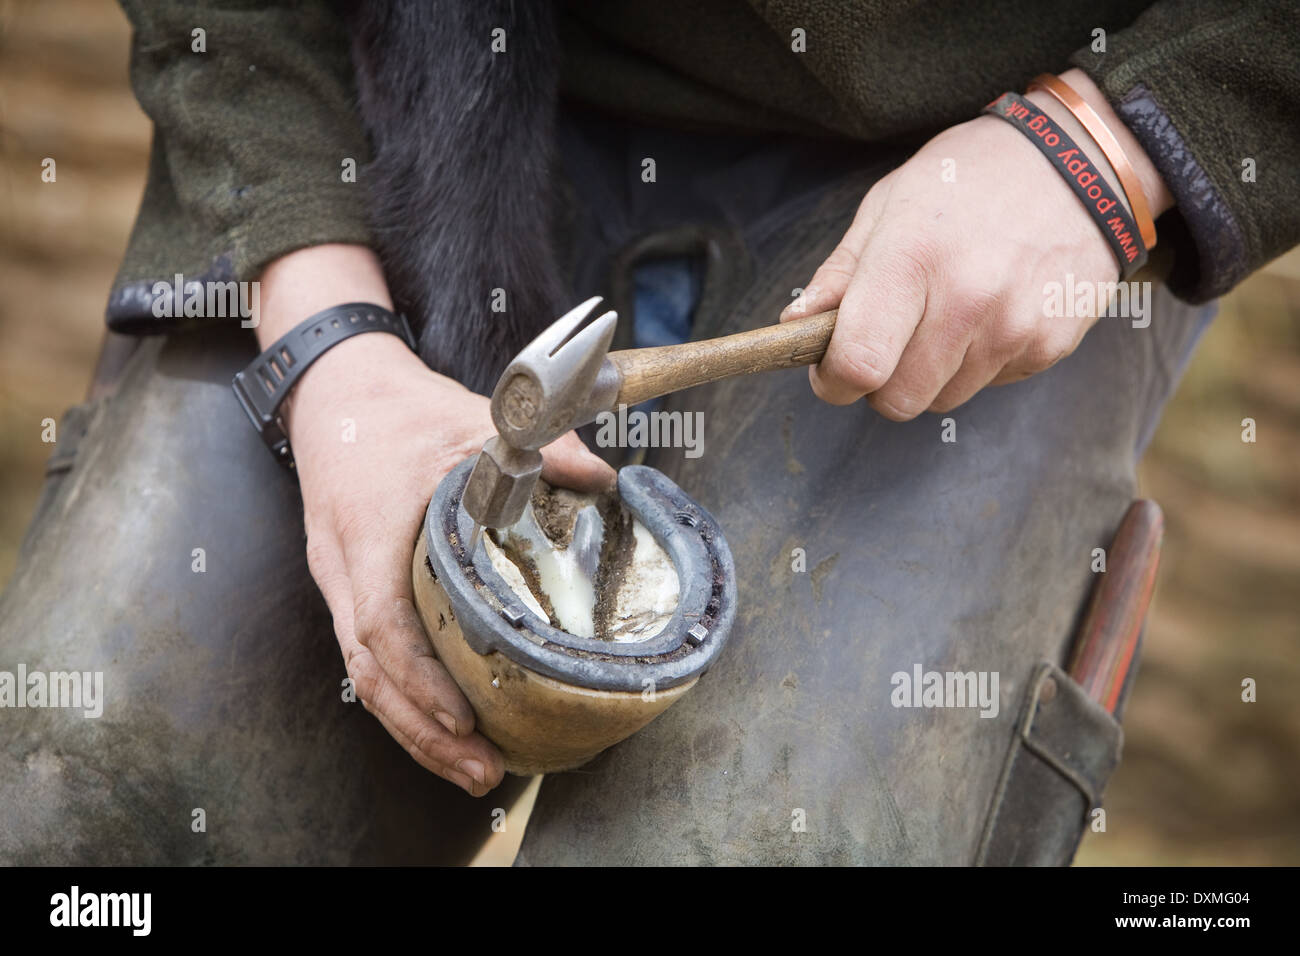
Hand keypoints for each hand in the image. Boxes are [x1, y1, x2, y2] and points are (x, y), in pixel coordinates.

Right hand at [256, 246, 614, 795]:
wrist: (336, 390)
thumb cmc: (401, 410)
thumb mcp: (469, 417)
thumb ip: (537, 448)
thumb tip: (601, 479)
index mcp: (369, 528)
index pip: (381, 622)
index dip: (421, 679)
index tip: (464, 715)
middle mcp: (344, 566)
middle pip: (368, 671)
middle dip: (422, 731)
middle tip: (482, 770)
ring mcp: (338, 580)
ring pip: (363, 676)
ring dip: (413, 729)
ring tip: (470, 768)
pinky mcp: (348, 587)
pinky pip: (368, 658)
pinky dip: (405, 700)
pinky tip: (442, 727)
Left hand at [783, 69, 1172, 418]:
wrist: (1081, 161)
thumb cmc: (970, 177)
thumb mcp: (890, 204)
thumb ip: (841, 274)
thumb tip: (797, 326)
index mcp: (912, 259)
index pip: (859, 364)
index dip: (833, 381)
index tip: (831, 369)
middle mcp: (967, 300)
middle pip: (898, 400)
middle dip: (880, 383)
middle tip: (887, 342)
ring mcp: (1015, 327)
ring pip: (943, 400)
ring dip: (930, 374)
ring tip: (945, 314)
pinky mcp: (1051, 345)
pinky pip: (991, 384)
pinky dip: (978, 363)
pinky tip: (989, 311)